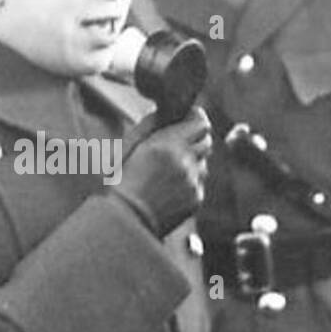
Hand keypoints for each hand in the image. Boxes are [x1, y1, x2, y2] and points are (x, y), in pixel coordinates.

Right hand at [113, 106, 211, 236]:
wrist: (126, 217)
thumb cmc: (122, 180)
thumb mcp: (132, 145)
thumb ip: (153, 125)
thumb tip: (169, 114)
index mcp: (169, 144)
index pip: (201, 123)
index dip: (196, 119)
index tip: (189, 120)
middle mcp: (185, 161)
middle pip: (207, 141)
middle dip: (196, 140)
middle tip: (182, 143)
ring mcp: (193, 182)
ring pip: (204, 164)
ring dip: (193, 163)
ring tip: (171, 171)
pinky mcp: (196, 199)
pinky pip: (199, 184)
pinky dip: (189, 183)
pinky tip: (170, 189)